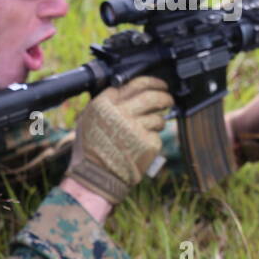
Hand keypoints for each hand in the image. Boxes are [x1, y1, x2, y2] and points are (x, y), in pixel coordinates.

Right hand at [65, 75, 172, 204]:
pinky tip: (142, 145)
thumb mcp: (89, 118)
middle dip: (164, 96)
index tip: (159, 85)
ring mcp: (135, 129)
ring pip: (158, 117)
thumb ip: (108, 102)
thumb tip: (130, 89)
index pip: (135, 84)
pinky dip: (152, 138)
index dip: (151, 82)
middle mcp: (120, 113)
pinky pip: (156, 135)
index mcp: (105, 104)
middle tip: (168, 98)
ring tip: (151, 127)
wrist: (96, 176)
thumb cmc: (91, 148)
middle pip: (152, 96)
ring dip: (158, 121)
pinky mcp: (146, 144)